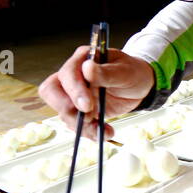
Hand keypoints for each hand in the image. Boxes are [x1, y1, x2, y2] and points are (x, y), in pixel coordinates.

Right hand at [38, 47, 154, 138]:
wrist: (140, 87)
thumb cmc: (133, 73)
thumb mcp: (126, 71)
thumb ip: (107, 72)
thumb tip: (87, 68)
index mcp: (83, 59)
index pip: (67, 74)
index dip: (74, 90)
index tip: (87, 105)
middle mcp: (73, 76)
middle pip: (52, 92)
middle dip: (68, 109)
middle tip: (90, 118)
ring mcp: (74, 94)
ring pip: (63, 112)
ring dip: (81, 126)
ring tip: (103, 130)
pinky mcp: (79, 110)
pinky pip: (75, 124)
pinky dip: (88, 132)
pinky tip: (104, 133)